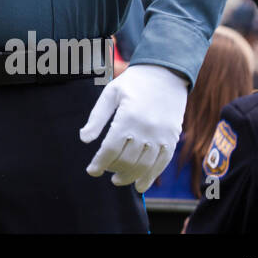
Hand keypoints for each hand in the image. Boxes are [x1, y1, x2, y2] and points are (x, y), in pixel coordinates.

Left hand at [79, 63, 188, 192]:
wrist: (166, 73)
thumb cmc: (133, 83)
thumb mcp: (110, 93)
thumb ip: (97, 117)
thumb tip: (84, 139)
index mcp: (127, 117)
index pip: (110, 149)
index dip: (99, 163)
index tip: (91, 170)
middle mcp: (146, 129)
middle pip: (127, 160)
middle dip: (113, 170)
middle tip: (106, 172)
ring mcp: (161, 135)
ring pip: (144, 166)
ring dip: (130, 177)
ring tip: (119, 180)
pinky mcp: (172, 138)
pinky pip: (162, 163)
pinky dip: (151, 177)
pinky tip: (141, 185)